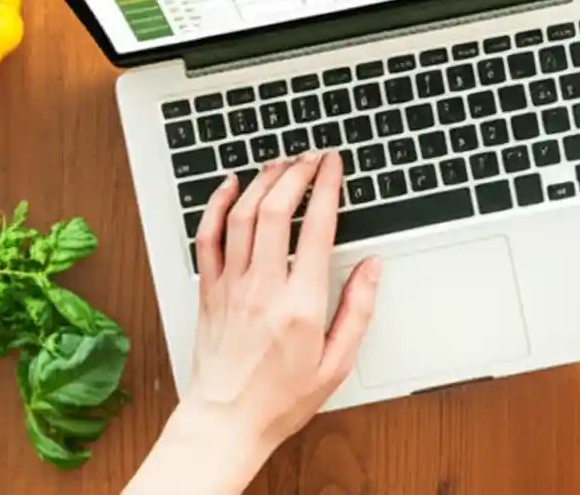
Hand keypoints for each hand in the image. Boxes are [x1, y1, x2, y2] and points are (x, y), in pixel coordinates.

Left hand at [126, 151, 380, 494]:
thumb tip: (372, 269)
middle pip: (276, 210)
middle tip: (310, 157)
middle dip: (296, 173)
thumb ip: (358, 310)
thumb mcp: (337, 363)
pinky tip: (229, 185)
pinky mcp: (208, 290)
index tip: (333, 166)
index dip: (327, 187)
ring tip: (280, 164)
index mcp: (300, 305)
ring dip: (262, 181)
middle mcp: (263, 288)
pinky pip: (207, 236)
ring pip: (242, 216)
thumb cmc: (281, 398)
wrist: (226, 421)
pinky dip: (217, 205)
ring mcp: (231, 286)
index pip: (317, 228)